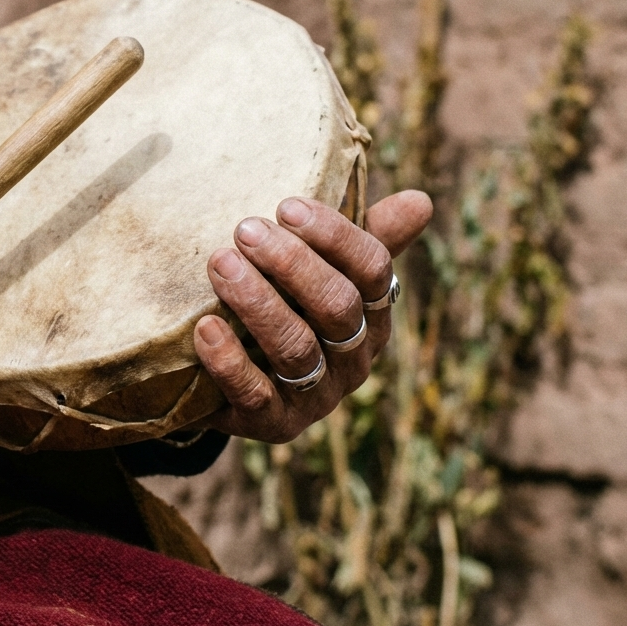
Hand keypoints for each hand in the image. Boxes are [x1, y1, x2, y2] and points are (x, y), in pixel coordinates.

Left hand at [194, 191, 431, 442]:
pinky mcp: (274, 425)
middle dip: (291, 264)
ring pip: (297, 348)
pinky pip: (256, 396)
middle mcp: (354, 359)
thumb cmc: (285, 307)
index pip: (371, 270)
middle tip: (245, 230)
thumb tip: (421, 200)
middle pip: (336, 306)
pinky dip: (230, 361)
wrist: (226, 381)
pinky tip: (206, 328)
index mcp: (373, 315)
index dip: (334, 236)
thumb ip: (364, 236)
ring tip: (220, 265)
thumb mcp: (320, 270)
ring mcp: (317, 397)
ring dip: (258, 303)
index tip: (287, 207)